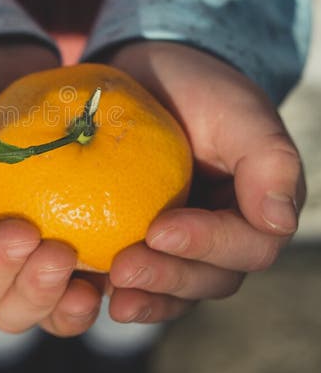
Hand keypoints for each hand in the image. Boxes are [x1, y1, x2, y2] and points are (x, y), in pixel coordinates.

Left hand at [105, 41, 305, 323]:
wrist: (153, 76)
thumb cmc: (200, 87)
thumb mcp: (236, 110)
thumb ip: (268, 160)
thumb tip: (280, 221)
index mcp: (261, 209)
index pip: (248, 245)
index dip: (207, 245)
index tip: (159, 230)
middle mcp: (230, 238)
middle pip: (211, 279)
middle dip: (169, 278)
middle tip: (123, 268)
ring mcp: (189, 248)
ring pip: (179, 291)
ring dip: (148, 296)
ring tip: (112, 293)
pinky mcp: (149, 248)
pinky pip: (143, 282)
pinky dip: (124, 291)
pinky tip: (92, 291)